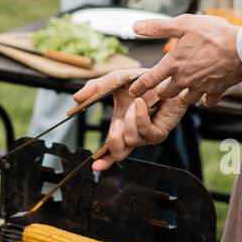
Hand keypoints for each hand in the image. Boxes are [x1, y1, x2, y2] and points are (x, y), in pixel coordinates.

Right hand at [73, 69, 193, 171]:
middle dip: (113, 139)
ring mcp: (146, 135)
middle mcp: (132, 133)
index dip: (103, 159)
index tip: (94, 165)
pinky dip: (139, 116)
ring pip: (130, 138)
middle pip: (119, 152)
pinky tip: (141, 103)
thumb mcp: (114, 80)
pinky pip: (144, 131)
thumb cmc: (142, 80)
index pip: (110, 148)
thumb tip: (76, 99)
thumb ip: (95, 88)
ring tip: (138, 101)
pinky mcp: (159, 133)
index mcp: (119, 125)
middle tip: (116, 123)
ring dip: (130, 118)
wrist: (165, 76)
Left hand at [128, 14, 241, 106]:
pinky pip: (208, 101)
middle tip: (162, 89)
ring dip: (183, 95)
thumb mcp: (183, 24)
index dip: (138, 86)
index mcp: (173, 64)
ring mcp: (201, 87)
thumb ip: (158, 27)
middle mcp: (185, 79)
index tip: (132, 92)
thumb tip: (135, 27)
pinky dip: (206, 99)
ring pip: (186, 99)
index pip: (149, 80)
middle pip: (167, 93)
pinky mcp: (217, 90)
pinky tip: (206, 94)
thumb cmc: (213, 33)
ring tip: (184, 90)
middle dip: (163, 91)